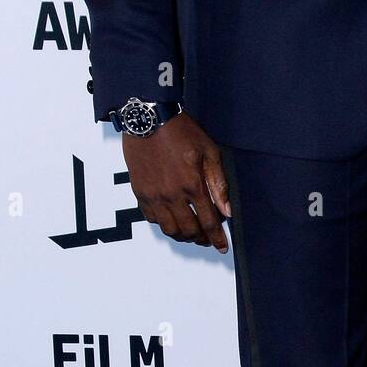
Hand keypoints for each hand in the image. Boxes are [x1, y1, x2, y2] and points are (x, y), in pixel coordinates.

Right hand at [123, 112, 230, 251]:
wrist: (149, 120)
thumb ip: (218, 182)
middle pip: (189, 230)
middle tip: (208, 238)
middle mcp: (172, 195)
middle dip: (201, 239)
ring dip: (182, 235)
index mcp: (192, 184)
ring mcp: (154, 196)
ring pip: (169, 229)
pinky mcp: (140, 193)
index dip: (217, 237)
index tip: (223, 247)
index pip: (208, 221)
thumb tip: (226, 210)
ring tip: (191, 233)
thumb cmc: (182, 132)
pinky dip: (164, 224)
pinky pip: (151, 219)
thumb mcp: (209, 151)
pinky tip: (172, 219)